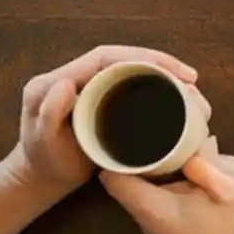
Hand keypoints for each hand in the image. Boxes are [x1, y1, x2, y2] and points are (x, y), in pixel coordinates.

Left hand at [13, 45, 200, 192]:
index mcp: (57, 80)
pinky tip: (178, 95)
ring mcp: (88, 86)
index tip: (174, 71)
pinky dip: (157, 86)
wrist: (42, 176)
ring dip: (162, 72)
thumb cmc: (44, 162)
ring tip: (191, 87)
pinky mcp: (101, 98)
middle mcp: (74, 76)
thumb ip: (48, 113)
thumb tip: (66, 82)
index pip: (105, 56)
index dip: (141, 57)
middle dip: (160, 62)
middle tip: (191, 78)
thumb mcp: (41, 141)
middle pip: (123, 57)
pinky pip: (131, 84)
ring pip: (130, 68)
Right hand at [99, 137, 233, 233]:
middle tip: (161, 168)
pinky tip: (184, 181)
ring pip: (207, 155)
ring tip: (171, 177)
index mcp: (232, 179)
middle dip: (180, 154)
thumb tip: (106, 164)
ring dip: (188, 163)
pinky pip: (215, 166)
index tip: (155, 156)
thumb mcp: (149, 211)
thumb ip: (126, 184)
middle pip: (203, 147)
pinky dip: (199, 170)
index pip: (195, 142)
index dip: (170, 146)